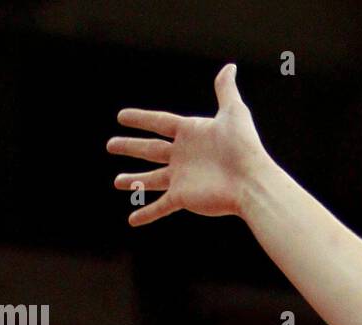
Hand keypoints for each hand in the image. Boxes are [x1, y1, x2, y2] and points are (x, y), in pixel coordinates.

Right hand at [107, 63, 267, 225]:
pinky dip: (146, 214)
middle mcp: (184, 155)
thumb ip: (226, 90)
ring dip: (134, 180)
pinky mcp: (183, 197)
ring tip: (116, 182)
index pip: (159, 122)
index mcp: (191, 133)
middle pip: (150, 150)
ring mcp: (182, 178)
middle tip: (110, 145)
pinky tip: (132, 220)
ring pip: (152, 179)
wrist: (252, 181)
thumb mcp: (234, 113)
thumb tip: (229, 67)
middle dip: (130, 147)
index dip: (140, 119)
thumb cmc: (245, 147)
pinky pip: (160, 206)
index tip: (121, 117)